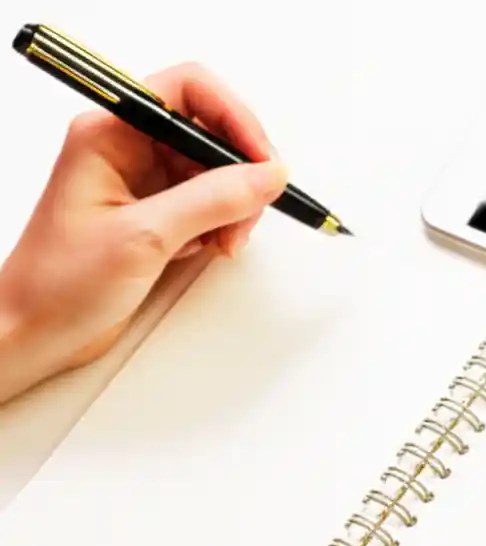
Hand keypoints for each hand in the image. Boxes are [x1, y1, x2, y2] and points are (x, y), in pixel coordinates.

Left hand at [0, 62, 287, 402]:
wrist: (34, 332)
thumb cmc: (59, 284)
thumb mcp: (144, 237)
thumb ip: (212, 201)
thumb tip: (267, 175)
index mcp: (110, 134)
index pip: (190, 90)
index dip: (235, 117)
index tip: (262, 160)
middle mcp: (127, 148)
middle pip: (211, 131)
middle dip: (240, 172)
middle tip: (248, 212)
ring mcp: (142, 180)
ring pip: (216, 170)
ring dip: (235, 204)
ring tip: (225, 241)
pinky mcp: (156, 212)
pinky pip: (209, 201)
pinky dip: (222, 223)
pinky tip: (209, 248)